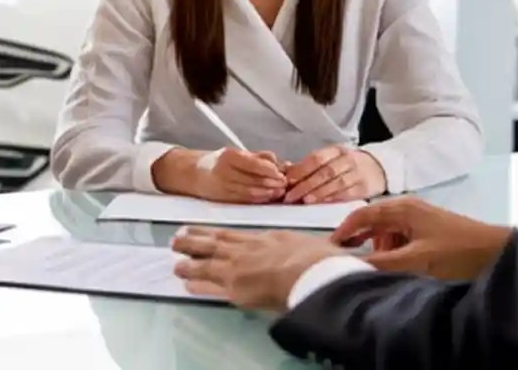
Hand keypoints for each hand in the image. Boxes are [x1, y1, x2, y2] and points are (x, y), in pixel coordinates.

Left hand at [171, 227, 343, 311]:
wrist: (312, 272)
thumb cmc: (322, 262)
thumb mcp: (320, 247)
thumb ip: (320, 248)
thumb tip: (342, 248)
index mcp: (270, 238)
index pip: (240, 235)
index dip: (223, 234)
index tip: (210, 231)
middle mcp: (251, 248)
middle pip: (218, 241)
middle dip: (197, 239)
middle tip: (178, 236)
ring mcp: (240, 265)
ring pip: (208, 260)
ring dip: (190, 258)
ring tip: (175, 257)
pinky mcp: (235, 286)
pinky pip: (210, 283)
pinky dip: (196, 282)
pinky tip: (186, 281)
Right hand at [196, 148, 288, 202]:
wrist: (195, 174)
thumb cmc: (219, 161)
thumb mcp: (237, 153)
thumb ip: (259, 157)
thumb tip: (280, 163)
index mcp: (228, 156)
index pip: (254, 165)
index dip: (270, 171)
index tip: (281, 173)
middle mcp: (224, 171)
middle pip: (254, 180)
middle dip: (272, 183)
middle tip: (284, 184)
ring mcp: (223, 186)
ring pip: (251, 192)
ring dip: (268, 193)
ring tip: (279, 192)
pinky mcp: (224, 198)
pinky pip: (245, 200)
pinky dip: (259, 199)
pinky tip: (268, 197)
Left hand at [283, 146, 385, 202]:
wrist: (380, 167)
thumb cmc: (349, 164)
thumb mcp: (333, 158)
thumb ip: (313, 166)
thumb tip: (287, 173)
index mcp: (336, 150)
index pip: (316, 158)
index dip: (301, 169)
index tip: (288, 180)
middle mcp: (347, 160)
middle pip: (325, 171)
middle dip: (306, 184)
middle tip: (290, 195)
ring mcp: (357, 173)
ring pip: (336, 183)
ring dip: (319, 192)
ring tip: (304, 200)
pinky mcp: (364, 187)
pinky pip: (347, 193)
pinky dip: (333, 198)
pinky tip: (322, 202)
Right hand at [330, 197, 514, 280]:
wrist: (499, 253)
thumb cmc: (458, 253)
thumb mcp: (416, 260)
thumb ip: (382, 263)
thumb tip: (350, 266)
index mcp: (402, 208)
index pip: (362, 214)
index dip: (343, 231)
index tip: (329, 249)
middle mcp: (409, 209)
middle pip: (373, 222)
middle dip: (359, 241)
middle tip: (346, 261)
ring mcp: (421, 219)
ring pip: (388, 233)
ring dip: (379, 249)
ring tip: (376, 269)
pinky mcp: (430, 232)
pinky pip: (402, 239)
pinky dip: (394, 252)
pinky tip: (398, 268)